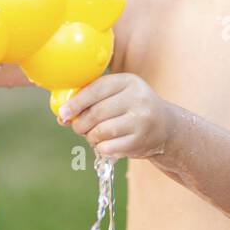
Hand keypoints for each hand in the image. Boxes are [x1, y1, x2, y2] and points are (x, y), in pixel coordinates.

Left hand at [56, 73, 176, 159]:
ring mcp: (141, 120)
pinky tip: (104, 145)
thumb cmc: (132, 109)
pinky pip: (109, 147)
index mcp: (128, 81)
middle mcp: (137, 98)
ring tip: (93, 137)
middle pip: (97, 112)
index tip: (63, 113)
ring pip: (101, 131)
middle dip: (81, 123)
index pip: (96, 89)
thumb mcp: (118, 95)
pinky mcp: (141, 140)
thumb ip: (93, 99)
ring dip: (91, 137)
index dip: (76, 102)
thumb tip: (62, 114)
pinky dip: (101, 148)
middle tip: (77, 128)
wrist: (166, 126)